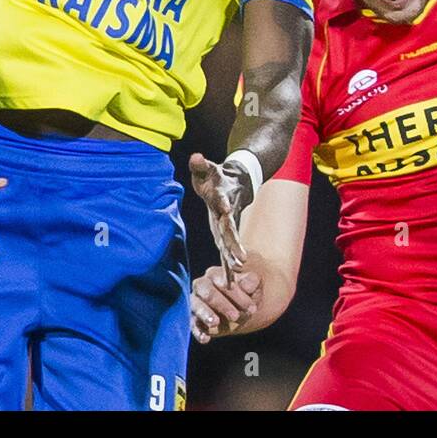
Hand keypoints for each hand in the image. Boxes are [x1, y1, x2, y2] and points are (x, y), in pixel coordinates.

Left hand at [188, 153, 250, 280]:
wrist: (237, 183)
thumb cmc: (216, 177)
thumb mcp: (207, 170)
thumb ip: (200, 164)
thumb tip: (195, 156)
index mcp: (223, 199)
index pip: (223, 203)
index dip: (224, 205)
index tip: (226, 209)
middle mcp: (228, 214)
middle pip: (231, 230)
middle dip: (235, 243)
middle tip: (241, 258)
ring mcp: (229, 225)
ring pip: (232, 242)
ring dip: (234, 256)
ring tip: (238, 270)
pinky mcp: (227, 233)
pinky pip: (228, 249)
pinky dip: (229, 263)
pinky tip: (231, 280)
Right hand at [190, 265, 262, 342]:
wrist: (242, 310)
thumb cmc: (246, 293)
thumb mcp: (252, 285)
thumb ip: (250, 282)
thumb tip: (247, 284)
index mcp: (216, 274)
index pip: (222, 280)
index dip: (235, 293)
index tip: (249, 306)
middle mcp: (202, 286)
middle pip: (208, 293)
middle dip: (222, 305)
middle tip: (235, 316)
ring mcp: (196, 303)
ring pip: (196, 306)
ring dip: (206, 315)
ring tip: (215, 322)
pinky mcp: (194, 319)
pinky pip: (193, 325)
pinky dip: (198, 332)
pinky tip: (206, 338)